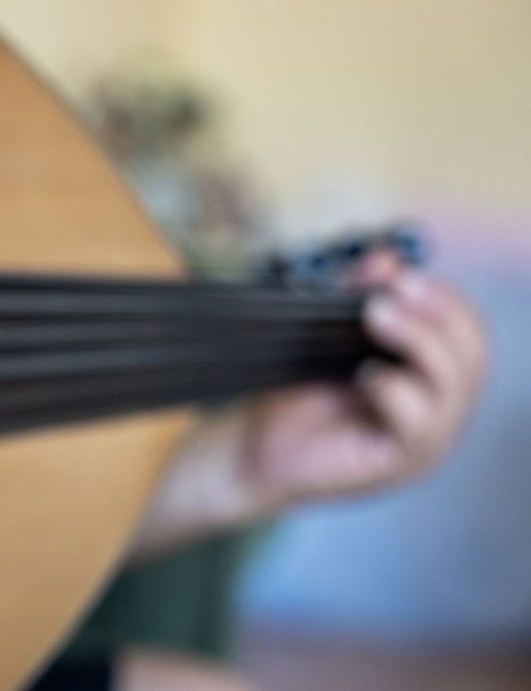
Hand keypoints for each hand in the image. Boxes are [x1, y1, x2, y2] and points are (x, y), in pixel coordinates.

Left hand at [242, 250, 485, 503]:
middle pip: (472, 354)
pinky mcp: (398, 464)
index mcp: (430, 377)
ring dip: (419, 340)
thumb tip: (385, 257)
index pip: (467, 332)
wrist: (250, 447)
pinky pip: (419, 425)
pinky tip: (365, 374)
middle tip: (394, 287)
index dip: (442, 297)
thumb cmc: (292, 391)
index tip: (397, 271)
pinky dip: (395, 390)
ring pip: (454, 386)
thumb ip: (356, 297)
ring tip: (375, 315)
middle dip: (437, 312)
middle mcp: (438, 409)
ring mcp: (424, 441)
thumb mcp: (325, 334)